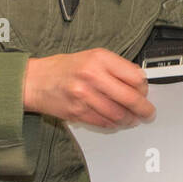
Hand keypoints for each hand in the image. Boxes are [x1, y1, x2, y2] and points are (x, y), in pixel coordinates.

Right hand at [23, 47, 154, 128]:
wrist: (34, 81)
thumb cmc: (62, 68)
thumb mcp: (91, 57)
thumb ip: (115, 67)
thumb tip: (137, 81)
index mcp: (99, 59)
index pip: (134, 76)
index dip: (144, 88)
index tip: (145, 92)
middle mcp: (92, 76)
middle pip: (130, 98)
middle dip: (144, 109)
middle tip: (148, 112)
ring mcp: (84, 96)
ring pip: (119, 114)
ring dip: (130, 120)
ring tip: (132, 119)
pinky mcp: (78, 112)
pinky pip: (104, 122)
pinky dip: (114, 124)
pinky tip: (116, 121)